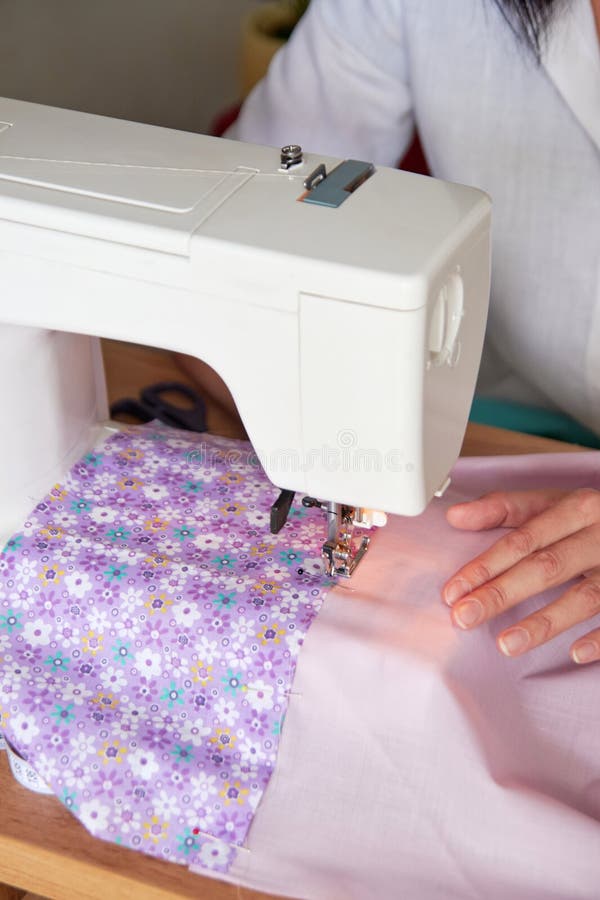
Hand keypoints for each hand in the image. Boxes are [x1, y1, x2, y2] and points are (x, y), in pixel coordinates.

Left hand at [442, 488, 599, 663]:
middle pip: (546, 566)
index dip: (486, 565)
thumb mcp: (554, 502)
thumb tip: (455, 516)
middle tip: (465, 617)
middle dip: (502, 593)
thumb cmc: (592, 518)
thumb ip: (504, 508)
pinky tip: (575, 652)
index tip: (454, 590)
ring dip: (543, 622)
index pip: (523, 539)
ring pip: (583, 596)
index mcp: (578, 508)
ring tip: (506, 644)